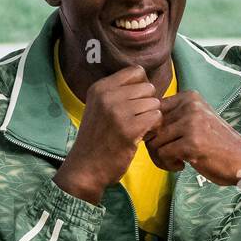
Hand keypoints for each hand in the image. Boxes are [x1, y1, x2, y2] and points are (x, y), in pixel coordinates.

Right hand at [53, 65, 161, 203]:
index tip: (133, 104)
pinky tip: (141, 137)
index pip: (136, 71)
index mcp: (100, 88)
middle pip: (148, 88)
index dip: (141, 87)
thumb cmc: (96, 139)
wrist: (84, 168)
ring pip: (154, 103)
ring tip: (137, 130)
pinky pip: (156, 118)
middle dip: (147, 104)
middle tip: (136, 120)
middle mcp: (108, 96)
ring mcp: (118, 112)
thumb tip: (148, 83)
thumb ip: (118, 93)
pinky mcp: (129, 129)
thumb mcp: (99, 108)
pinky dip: (153, 129)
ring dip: (151, 118)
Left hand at [144, 90, 240, 189]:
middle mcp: (190, 106)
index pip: (152, 111)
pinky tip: (182, 166)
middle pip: (151, 127)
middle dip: (155, 146)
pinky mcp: (192, 142)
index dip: (153, 130)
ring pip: (154, 142)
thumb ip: (173, 118)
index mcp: (189, 97)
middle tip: (169, 156)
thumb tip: (139, 123)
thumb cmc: (216, 144)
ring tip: (176, 161)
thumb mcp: (196, 121)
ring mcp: (192, 123)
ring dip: (160, 158)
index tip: (167, 142)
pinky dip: (168, 164)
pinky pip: (162, 154)